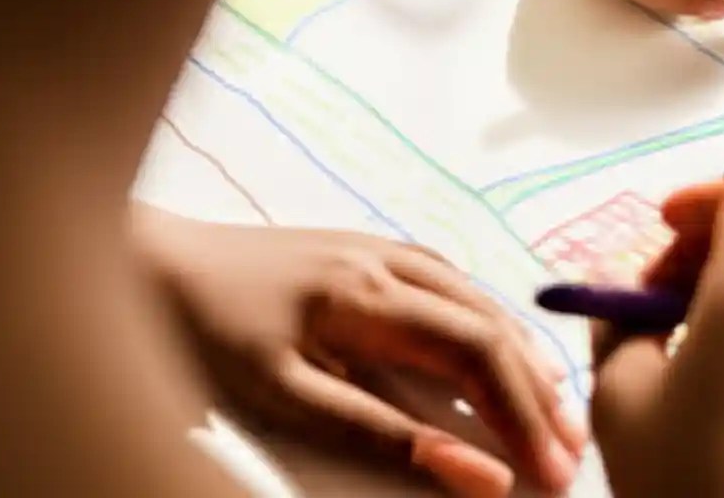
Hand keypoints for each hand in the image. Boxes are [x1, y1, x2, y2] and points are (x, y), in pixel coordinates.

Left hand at [133, 207, 586, 497]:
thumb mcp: (285, 396)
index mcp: (373, 296)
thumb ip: (382, 435)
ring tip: (558, 411)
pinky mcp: (370, 249)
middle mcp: (392, 262)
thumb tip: (475, 474)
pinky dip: (493, 326)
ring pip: (480, 301)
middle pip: (491, 326)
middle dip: (537, 394)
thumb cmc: (209, 331)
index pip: (477, 354)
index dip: (522, 415)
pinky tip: (503, 348)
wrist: (152, 258)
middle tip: (571, 454)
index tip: (550, 472)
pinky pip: (455, 286)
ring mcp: (383, 249)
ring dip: (523, 359)